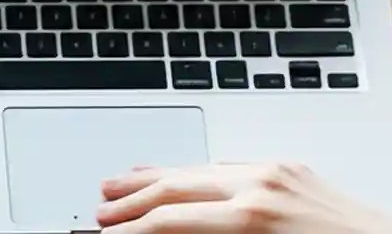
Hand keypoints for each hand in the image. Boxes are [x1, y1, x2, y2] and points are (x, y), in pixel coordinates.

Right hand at [97, 163, 391, 233]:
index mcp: (252, 217)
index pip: (170, 220)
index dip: (131, 230)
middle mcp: (261, 184)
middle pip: (176, 185)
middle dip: (133, 199)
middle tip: (99, 211)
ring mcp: (277, 170)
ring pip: (199, 167)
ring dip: (156, 176)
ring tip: (120, 183)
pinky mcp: (291, 167)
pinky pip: (229, 164)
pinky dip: (196, 170)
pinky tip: (180, 174)